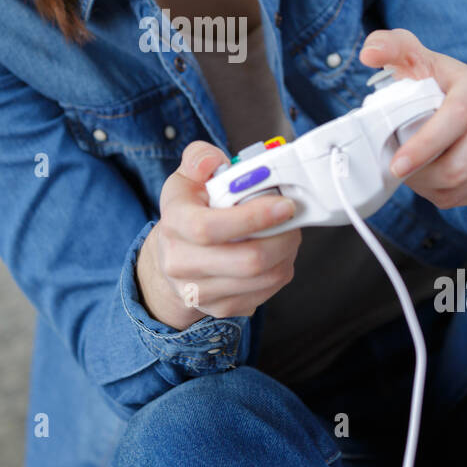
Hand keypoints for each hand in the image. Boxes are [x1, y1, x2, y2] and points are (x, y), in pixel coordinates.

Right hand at [137, 142, 301, 326]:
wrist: (172, 257)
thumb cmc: (189, 210)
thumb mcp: (187, 177)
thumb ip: (199, 158)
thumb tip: (212, 162)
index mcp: (174, 223)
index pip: (209, 228)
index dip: (253, 218)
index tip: (284, 205)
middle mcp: (180, 262)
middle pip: (245, 261)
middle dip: (282, 238)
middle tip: (294, 218)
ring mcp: (199, 291)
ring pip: (262, 279)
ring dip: (286, 254)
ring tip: (287, 233)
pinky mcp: (220, 308)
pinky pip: (264, 294)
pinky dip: (280, 271)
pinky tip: (277, 254)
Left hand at [358, 27, 466, 209]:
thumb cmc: (443, 82)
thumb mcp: (418, 58)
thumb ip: (391, 47)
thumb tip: (368, 53)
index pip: (456, 119)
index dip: (424, 146)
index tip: (396, 166)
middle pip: (459, 165)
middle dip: (421, 175)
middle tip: (399, 170)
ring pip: (463, 186)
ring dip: (430, 186)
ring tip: (416, 171)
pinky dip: (445, 193)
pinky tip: (435, 177)